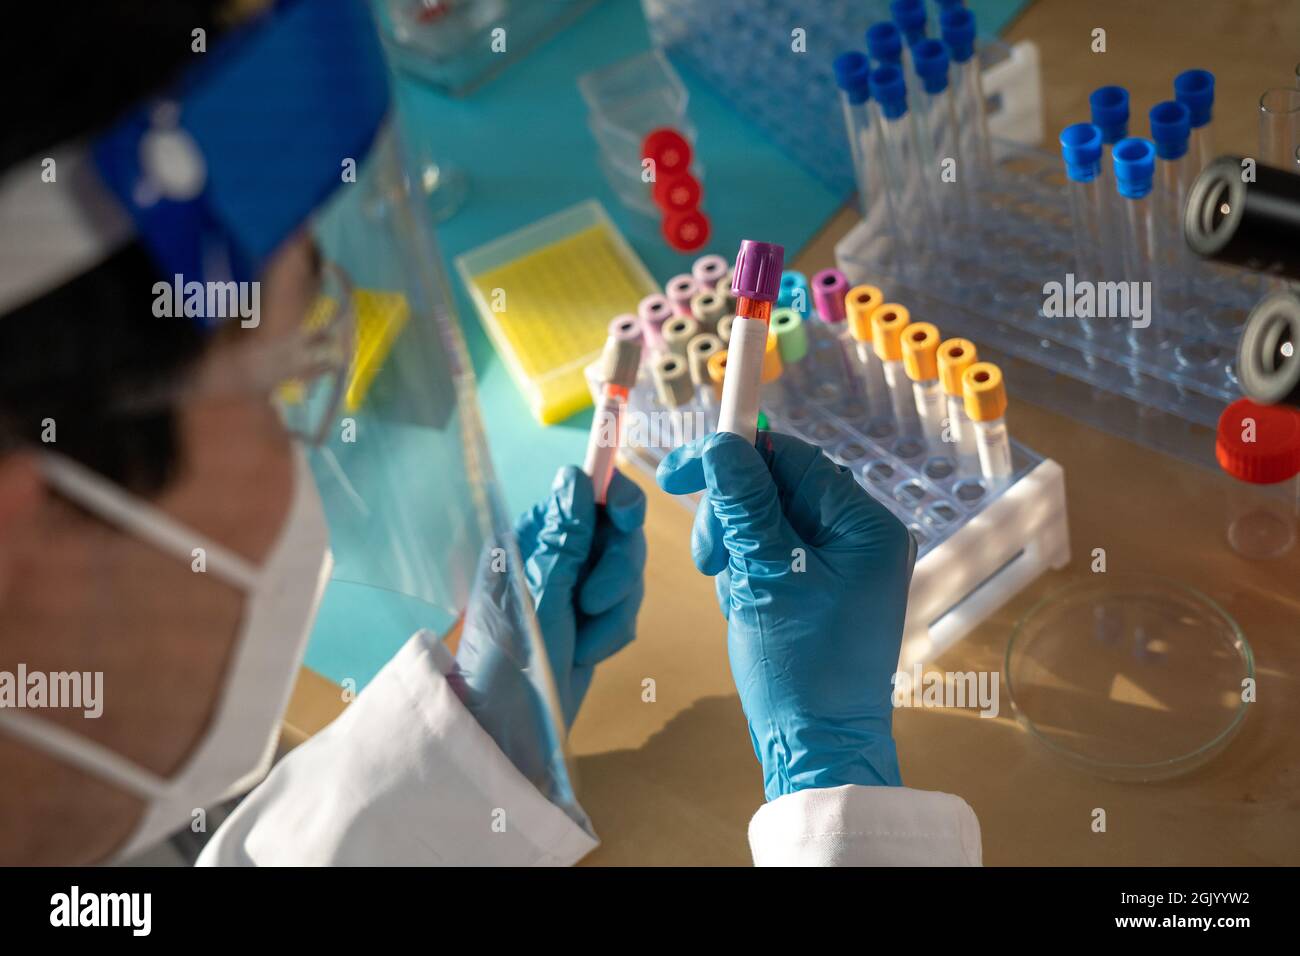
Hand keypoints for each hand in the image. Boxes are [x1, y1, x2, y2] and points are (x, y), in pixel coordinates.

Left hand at [456, 465, 645, 743]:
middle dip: (617, 569)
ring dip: (613, 610)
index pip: (585, 495)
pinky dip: (612, 632)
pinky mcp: (592, 621)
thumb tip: (575, 475)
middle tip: (594, 601)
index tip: (626, 517)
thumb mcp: (542, 590)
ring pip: (628, 574)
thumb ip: (566, 534)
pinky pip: (625, 609)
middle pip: (618, 533)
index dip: (615, 499)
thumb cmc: (513, 657)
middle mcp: (555, 556)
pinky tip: (586, 653)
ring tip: (583, 641)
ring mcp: (574, 589)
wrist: (512, 729)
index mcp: (531, 538)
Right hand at [657, 431, 913, 800]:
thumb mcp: (766, 578)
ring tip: (735, 596)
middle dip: (730, 517)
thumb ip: (744, 505)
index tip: (677, 470)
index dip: (731, 456)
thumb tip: (720, 444)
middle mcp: (858, 536)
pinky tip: (744, 608)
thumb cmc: (802, 669)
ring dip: (734, 550)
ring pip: (763, 521)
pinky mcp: (817, 587)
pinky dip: (744, 574)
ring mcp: (840, 564)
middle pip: (775, 487)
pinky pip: (768, 555)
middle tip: (708, 561)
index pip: (792, 459)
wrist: (818, 748)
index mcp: (864, 525)